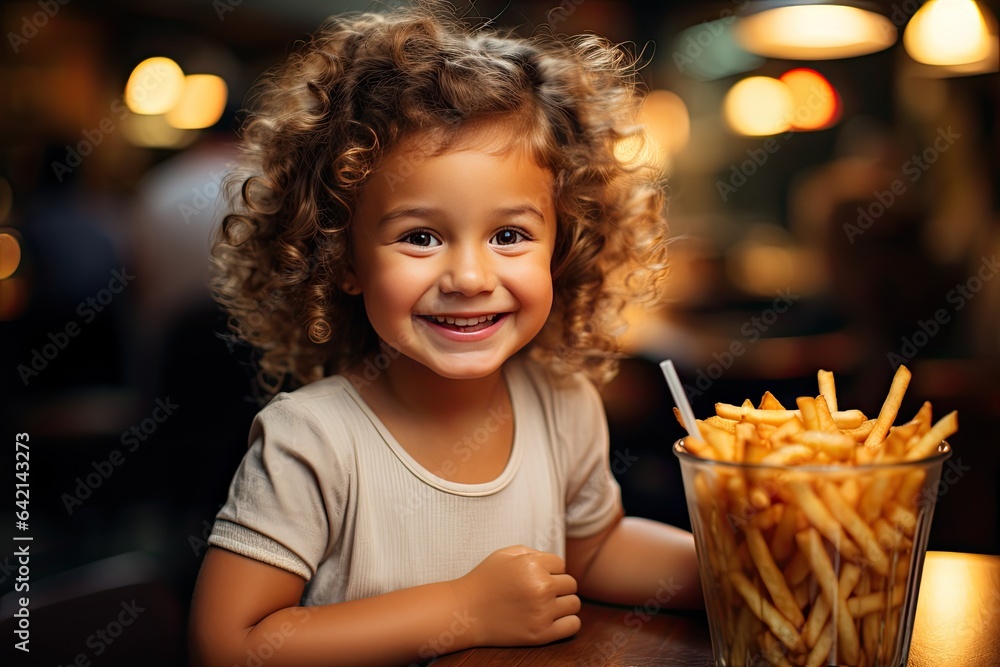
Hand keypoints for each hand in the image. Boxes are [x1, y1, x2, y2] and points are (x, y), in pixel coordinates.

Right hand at [450, 545, 580, 646]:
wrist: (465, 612)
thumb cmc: (485, 580)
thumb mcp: (504, 554)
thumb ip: (532, 552)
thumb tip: (557, 564)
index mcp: (533, 564)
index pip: (561, 565)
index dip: (550, 571)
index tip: (535, 578)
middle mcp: (540, 587)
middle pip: (570, 584)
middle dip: (558, 587)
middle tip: (540, 593)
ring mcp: (542, 611)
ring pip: (574, 604)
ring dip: (563, 604)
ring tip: (545, 606)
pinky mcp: (541, 634)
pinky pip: (573, 625)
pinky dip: (568, 622)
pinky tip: (553, 619)